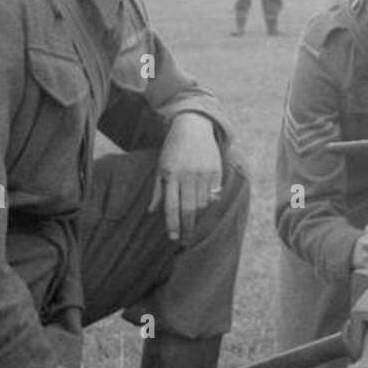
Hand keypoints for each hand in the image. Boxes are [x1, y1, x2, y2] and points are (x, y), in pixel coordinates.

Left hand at [150, 113, 223, 242]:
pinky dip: (209, 203)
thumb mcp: (160, 167)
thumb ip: (157, 190)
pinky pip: (213, 194)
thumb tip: (151, 212)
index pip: (171, 206)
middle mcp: (187, 175)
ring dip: (198, 217)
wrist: (193, 127)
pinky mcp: (215, 170)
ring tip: (193, 223)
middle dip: (187, 228)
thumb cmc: (173, 150)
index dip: (173, 224)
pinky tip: (203, 208)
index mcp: (170, 175)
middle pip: (189, 209)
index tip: (174, 237)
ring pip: (202, 204)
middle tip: (185, 240)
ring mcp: (203, 173)